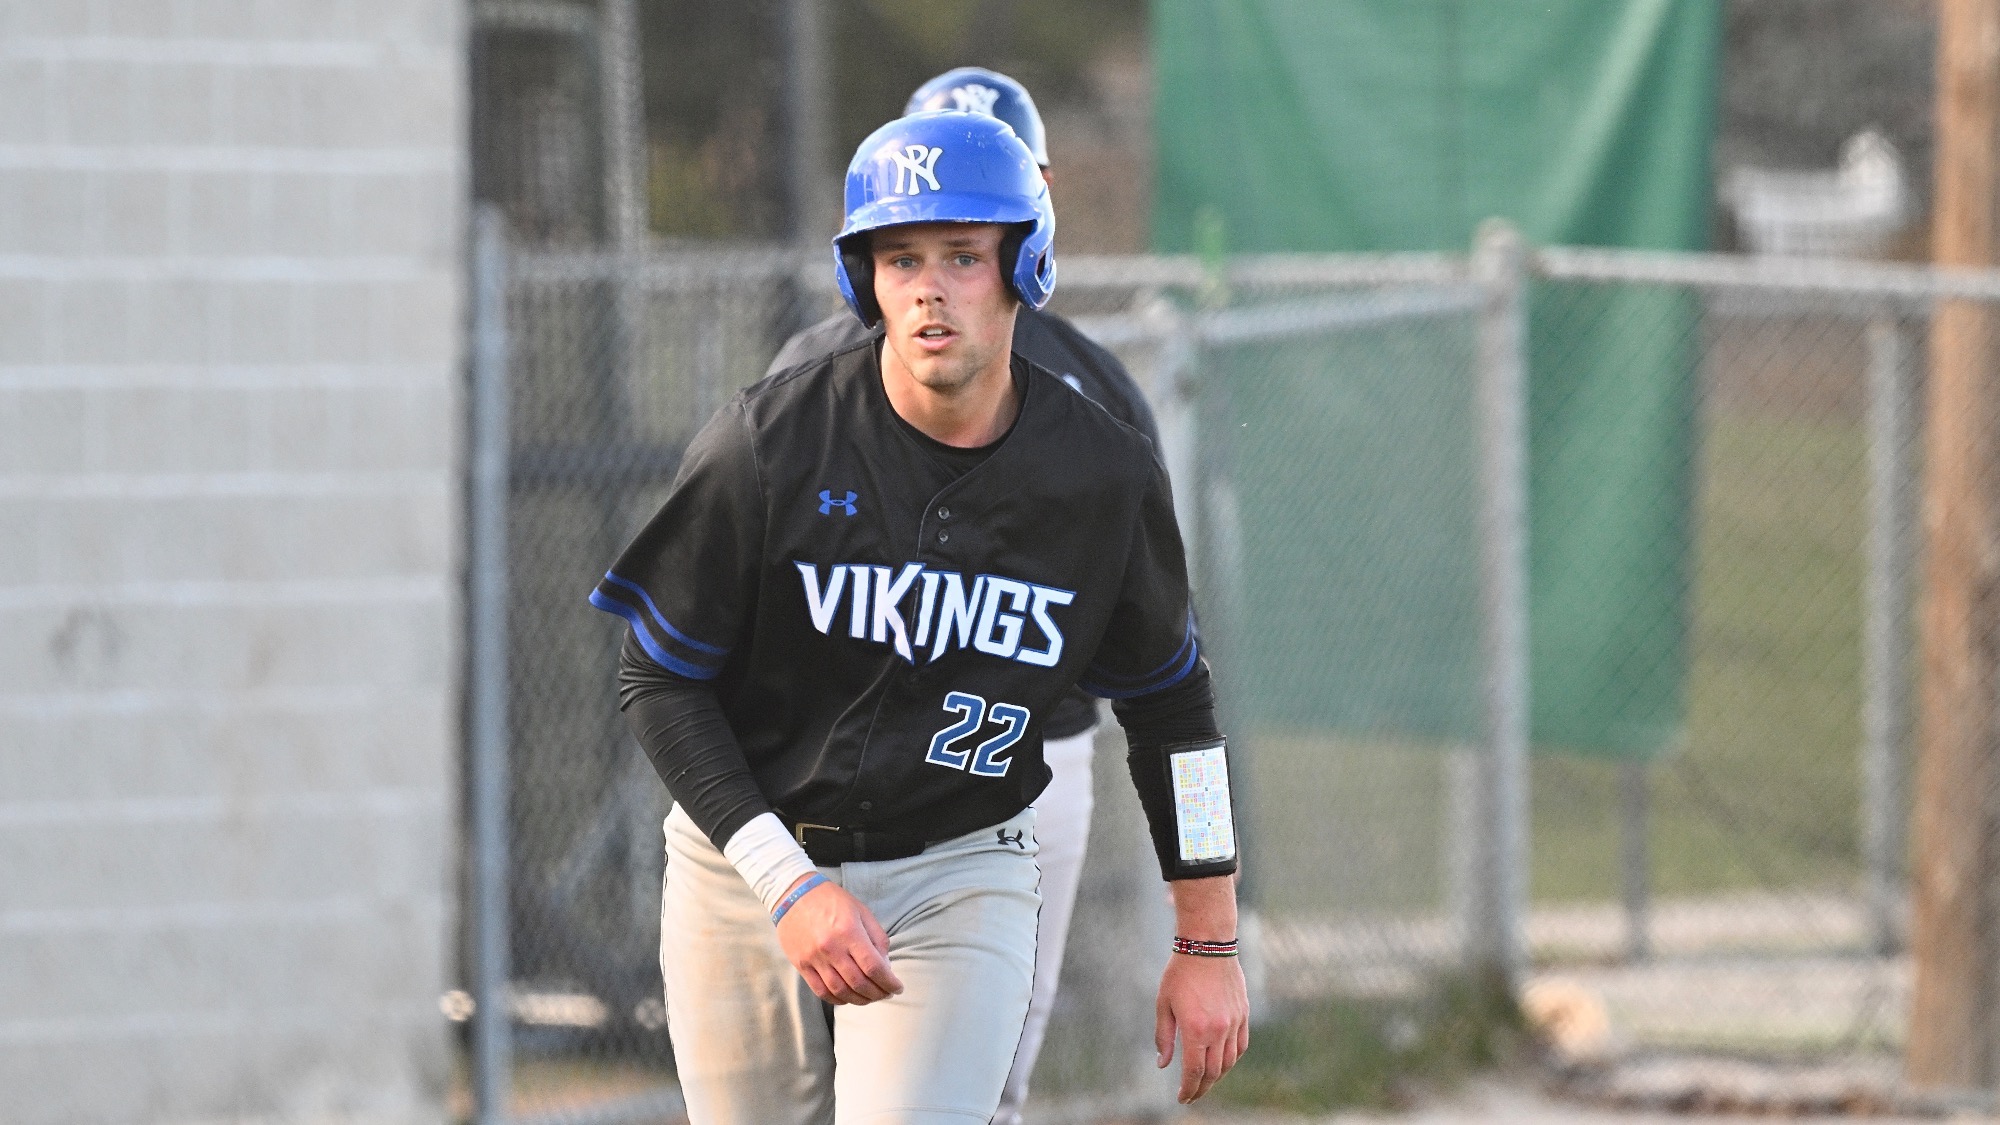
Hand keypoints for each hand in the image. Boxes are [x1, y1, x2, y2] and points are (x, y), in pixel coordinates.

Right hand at [773, 875, 903, 1004]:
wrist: (793, 895)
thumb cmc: (831, 900)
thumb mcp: (861, 911)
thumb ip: (877, 937)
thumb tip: (886, 965)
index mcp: (849, 932)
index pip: (874, 967)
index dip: (888, 982)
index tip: (897, 988)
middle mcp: (832, 948)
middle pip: (859, 983)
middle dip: (877, 993)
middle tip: (886, 994)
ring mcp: (814, 959)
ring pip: (840, 991)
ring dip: (859, 1000)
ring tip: (870, 998)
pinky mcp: (801, 965)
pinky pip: (821, 991)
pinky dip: (837, 999)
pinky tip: (848, 997)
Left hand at [1154, 952, 1249, 1102]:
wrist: (1208, 945)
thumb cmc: (1180, 972)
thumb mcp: (1163, 1004)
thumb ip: (1164, 1037)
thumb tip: (1163, 1064)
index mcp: (1196, 1029)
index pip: (1194, 1072)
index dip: (1188, 1089)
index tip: (1182, 1098)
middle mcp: (1218, 1030)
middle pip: (1213, 1072)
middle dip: (1201, 1088)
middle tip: (1191, 1095)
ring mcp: (1234, 1023)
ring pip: (1229, 1062)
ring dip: (1216, 1076)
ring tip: (1204, 1081)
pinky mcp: (1243, 1014)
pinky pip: (1241, 1046)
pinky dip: (1231, 1059)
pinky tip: (1222, 1062)